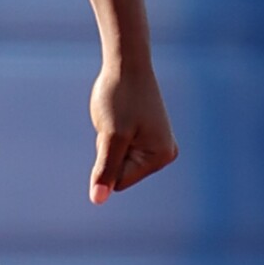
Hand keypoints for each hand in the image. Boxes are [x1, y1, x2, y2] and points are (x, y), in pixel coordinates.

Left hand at [89, 60, 176, 202]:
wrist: (126, 64)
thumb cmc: (119, 97)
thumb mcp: (110, 137)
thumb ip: (105, 170)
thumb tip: (98, 200)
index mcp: (161, 157)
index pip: (119, 182)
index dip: (107, 161)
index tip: (116, 133)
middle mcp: (165, 154)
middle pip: (120, 173)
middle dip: (109, 151)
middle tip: (116, 124)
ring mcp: (158, 145)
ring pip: (118, 160)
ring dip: (110, 142)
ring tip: (120, 119)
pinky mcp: (148, 136)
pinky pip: (120, 148)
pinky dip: (113, 136)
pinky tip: (122, 117)